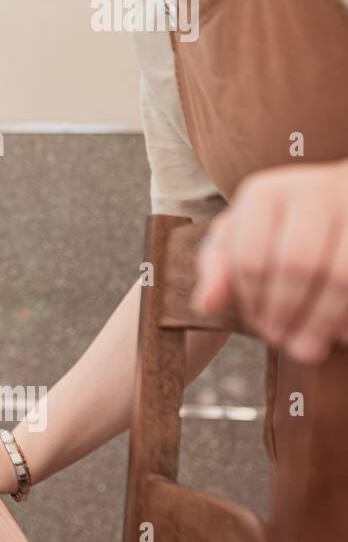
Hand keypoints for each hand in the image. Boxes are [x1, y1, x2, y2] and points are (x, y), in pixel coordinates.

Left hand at [194, 160, 347, 363]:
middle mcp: (312, 192)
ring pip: (340, 275)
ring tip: (307, 349)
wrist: (337, 196)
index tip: (257, 325)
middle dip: (286, 312)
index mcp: (265, 194)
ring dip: (323, 320)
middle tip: (280, 341)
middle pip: (298, 265)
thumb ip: (217, 269)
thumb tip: (207, 306)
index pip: (252, 257)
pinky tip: (342, 336)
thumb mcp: (237, 238)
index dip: (253, 300)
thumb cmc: (275, 227)